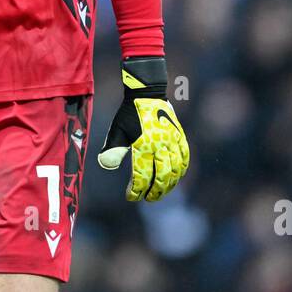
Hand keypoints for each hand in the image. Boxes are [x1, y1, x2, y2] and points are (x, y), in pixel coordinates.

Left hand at [97, 56, 189, 201]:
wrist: (147, 93)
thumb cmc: (129, 114)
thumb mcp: (116, 131)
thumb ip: (112, 149)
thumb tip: (107, 166)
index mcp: (143, 145)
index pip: (142, 176)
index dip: (137, 190)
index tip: (132, 197)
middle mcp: (160, 145)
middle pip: (162, 177)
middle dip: (155, 192)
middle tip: (148, 198)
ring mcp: (173, 141)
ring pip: (176, 170)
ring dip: (169, 185)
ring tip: (161, 192)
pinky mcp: (180, 137)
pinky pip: (185, 158)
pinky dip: (182, 171)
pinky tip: (176, 177)